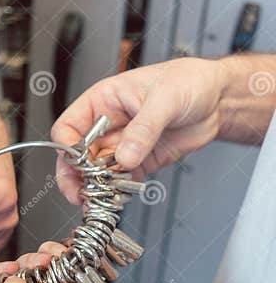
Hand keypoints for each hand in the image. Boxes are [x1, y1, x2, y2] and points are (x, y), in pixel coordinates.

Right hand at [52, 57, 227, 204]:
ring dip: (95, 188)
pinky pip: (119, 181)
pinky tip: (119, 197)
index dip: (67, 147)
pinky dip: (116, 192)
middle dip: (75, 177)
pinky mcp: (137, 162)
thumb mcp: (165, 98)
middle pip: (76, 156)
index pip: (69, 127)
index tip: (77, 163)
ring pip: (95, 173)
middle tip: (79, 194)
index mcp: (103, 101)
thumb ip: (144, 129)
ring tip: (99, 200)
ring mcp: (121, 146)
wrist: (216, 100)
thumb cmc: (188, 82)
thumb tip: (124, 156)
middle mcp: (107, 125)